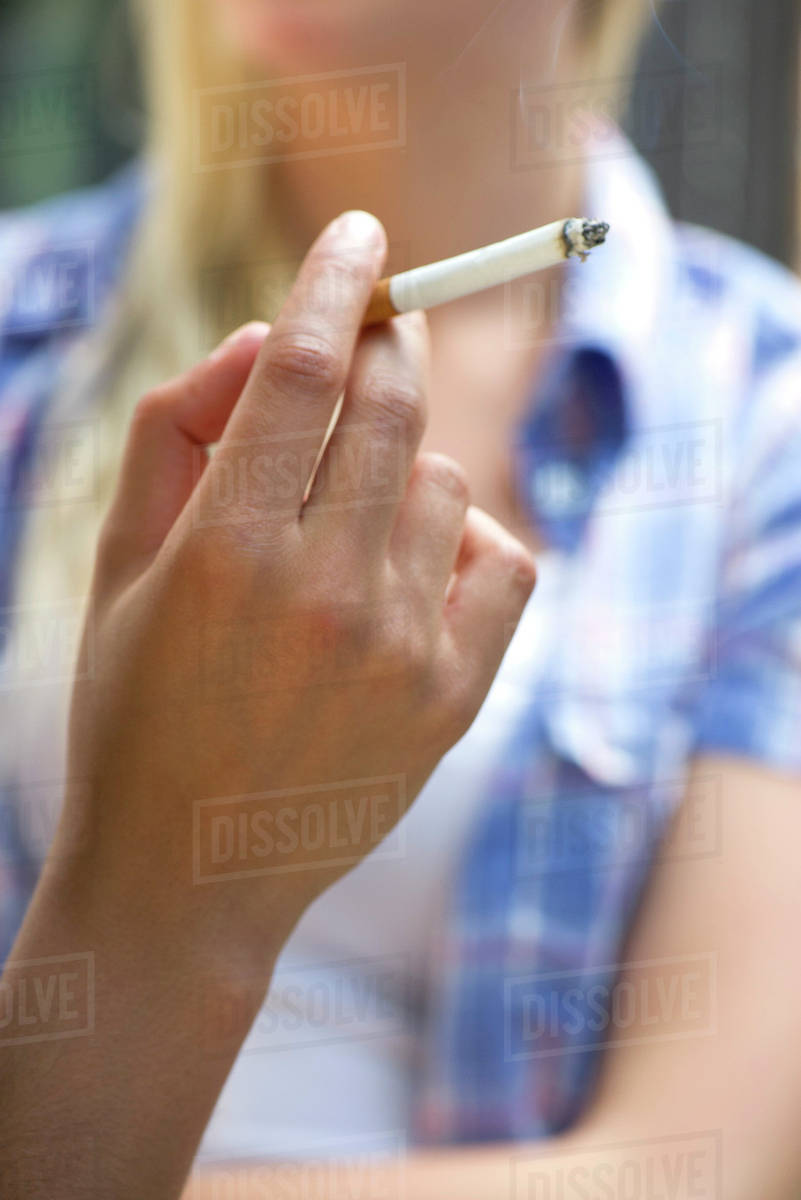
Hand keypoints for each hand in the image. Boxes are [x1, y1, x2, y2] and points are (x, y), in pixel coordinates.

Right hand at [56, 210, 535, 966]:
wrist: (188, 879)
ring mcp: (403, 648)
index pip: (300, 368)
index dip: (334, 282)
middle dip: (380, 347)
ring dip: (399, 460)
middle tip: (367, 338)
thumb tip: (262, 343)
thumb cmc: (133, 712)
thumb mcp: (117, 566)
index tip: (361, 234)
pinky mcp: (454, 696)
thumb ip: (177, 432)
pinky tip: (413, 562)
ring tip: (348, 510)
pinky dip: (466, 537)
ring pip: (442, 478)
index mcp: (225, 551)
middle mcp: (326, 592)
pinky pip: (504, 559)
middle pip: (388, 404)